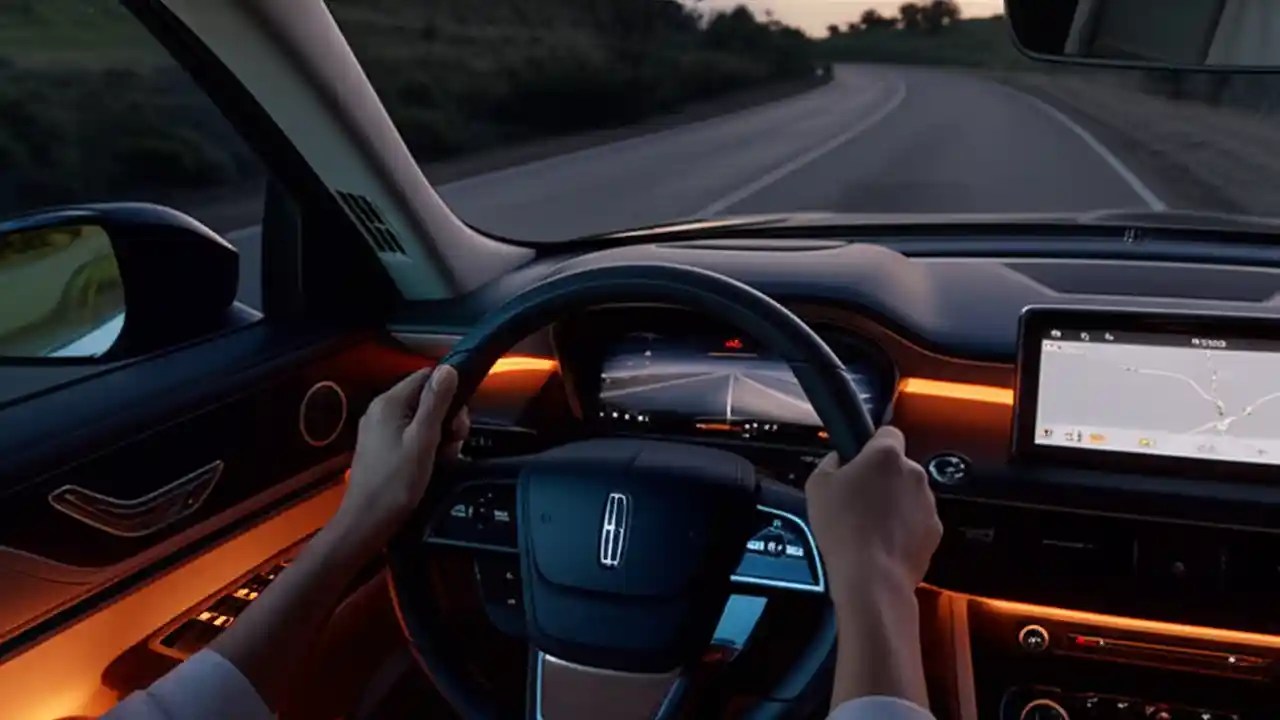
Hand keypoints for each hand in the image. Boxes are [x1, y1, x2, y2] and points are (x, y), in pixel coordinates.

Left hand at [334, 365, 469, 549]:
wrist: (368, 521)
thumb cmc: (396, 483)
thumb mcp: (423, 440)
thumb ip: (436, 403)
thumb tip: (448, 369)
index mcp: (389, 403)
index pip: (426, 377)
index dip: (449, 393)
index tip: (459, 419)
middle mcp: (381, 410)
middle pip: (425, 399)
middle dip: (447, 418)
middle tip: (455, 442)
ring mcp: (379, 429)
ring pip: (420, 418)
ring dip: (439, 434)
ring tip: (443, 457)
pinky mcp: (381, 446)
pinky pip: (410, 434)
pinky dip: (425, 445)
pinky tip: (431, 463)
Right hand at [805, 427, 941, 601]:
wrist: (871, 577)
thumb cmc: (841, 527)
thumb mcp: (817, 486)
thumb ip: (831, 462)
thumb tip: (841, 460)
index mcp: (886, 455)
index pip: (888, 432)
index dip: (872, 445)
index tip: (858, 462)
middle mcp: (914, 472)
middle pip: (898, 466)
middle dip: (883, 478)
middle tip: (858, 499)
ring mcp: (929, 502)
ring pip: (909, 494)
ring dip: (895, 503)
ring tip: (870, 527)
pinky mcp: (935, 530)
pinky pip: (917, 520)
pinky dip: (905, 527)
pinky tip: (884, 543)